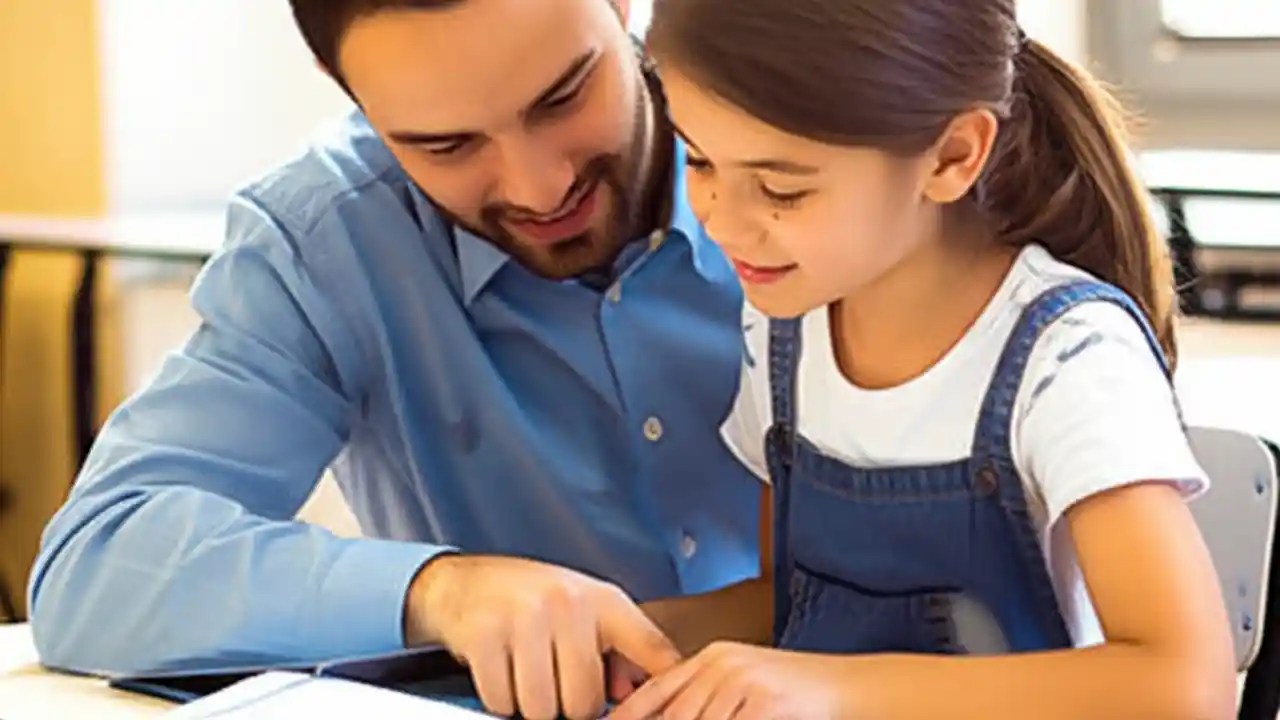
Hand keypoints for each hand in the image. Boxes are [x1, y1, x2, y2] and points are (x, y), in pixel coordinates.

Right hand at [403, 555, 680, 719]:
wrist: (461, 582)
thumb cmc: (530, 601)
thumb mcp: (582, 612)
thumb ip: (617, 651)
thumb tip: (633, 696)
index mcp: (603, 600)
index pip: (651, 648)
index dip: (660, 686)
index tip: (654, 708)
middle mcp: (568, 604)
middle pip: (584, 701)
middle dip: (567, 704)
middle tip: (553, 678)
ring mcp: (525, 617)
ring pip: (542, 707)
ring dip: (531, 703)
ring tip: (526, 671)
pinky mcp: (485, 635)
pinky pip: (502, 701)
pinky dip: (499, 697)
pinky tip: (500, 668)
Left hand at [609, 642, 848, 719]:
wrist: (855, 690)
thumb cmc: (799, 697)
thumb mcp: (745, 687)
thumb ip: (707, 701)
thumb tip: (667, 716)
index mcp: (713, 659)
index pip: (657, 692)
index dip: (627, 716)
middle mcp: (723, 667)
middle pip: (672, 716)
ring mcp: (743, 685)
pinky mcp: (765, 705)